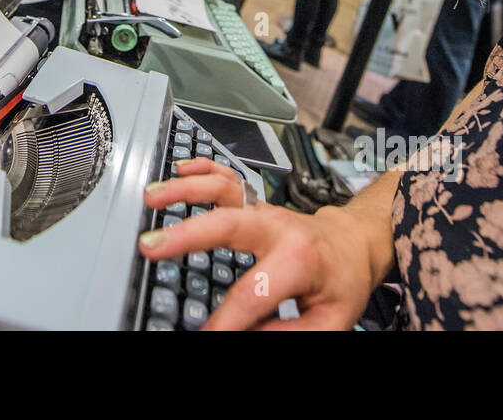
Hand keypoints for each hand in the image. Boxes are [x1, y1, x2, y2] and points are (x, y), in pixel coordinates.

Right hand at [140, 158, 378, 329]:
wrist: (352, 243)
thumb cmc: (341, 282)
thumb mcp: (330, 320)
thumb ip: (288, 332)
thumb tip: (246, 333)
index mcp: (300, 261)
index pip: (252, 293)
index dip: (225, 320)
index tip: (202, 335)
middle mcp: (278, 228)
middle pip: (229, 224)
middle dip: (187, 234)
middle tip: (150, 247)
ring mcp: (263, 210)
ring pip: (224, 189)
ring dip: (186, 189)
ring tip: (152, 197)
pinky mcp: (254, 203)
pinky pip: (227, 176)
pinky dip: (202, 167)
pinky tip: (180, 169)